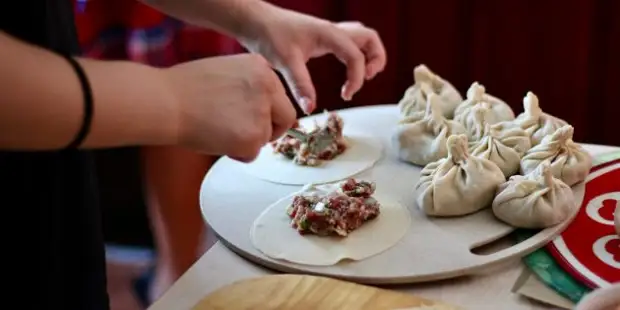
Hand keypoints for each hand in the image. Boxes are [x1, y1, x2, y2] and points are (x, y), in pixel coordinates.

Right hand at [163, 53, 295, 161]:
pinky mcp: (254, 136)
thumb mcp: (226, 71)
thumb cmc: (185, 88)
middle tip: (249, 135)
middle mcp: (269, 86)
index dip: (267, 110)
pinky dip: (238, 153)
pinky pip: (253, 153)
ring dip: (248, 141)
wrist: (167, 102)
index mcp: (261, 67)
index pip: (278, 94)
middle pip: (286, 116)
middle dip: (271, 129)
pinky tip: (217, 141)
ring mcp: (263, 112)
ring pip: (267, 136)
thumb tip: (258, 108)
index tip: (254, 117)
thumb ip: (248, 86)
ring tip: (219, 133)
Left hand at [240, 4, 386, 113]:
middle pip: (370, 39)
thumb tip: (310, 108)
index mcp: (329, 34)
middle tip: (365, 79)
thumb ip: (300, 85)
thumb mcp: (285, 62)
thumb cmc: (269, 35)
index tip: (346, 95)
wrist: (255, 21)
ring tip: (361, 76)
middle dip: (375, 60)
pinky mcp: (322, 37)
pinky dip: (355, 55)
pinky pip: (349, 43)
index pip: (356, 56)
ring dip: (369, 56)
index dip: (356, 78)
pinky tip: (345, 70)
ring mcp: (329, 32)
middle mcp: (333, 31)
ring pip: (362, 38)